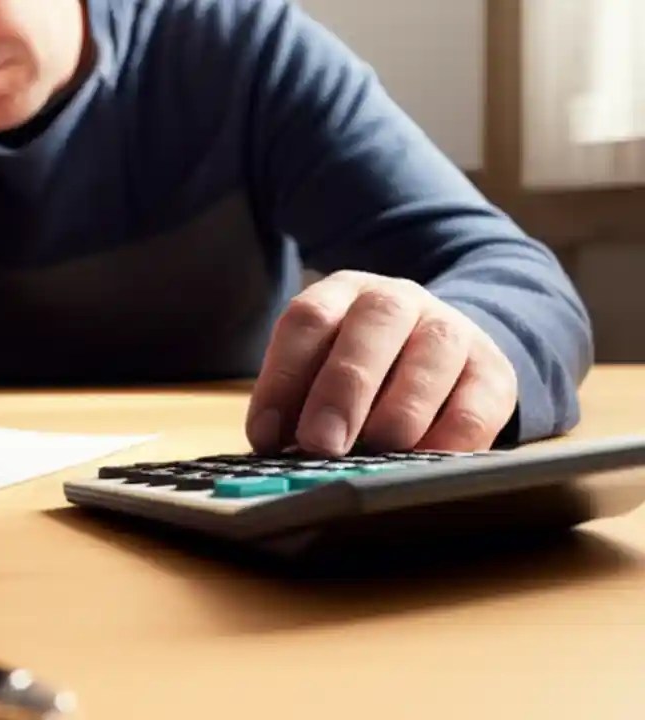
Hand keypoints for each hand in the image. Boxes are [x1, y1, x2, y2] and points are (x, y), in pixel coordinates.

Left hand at [245, 270, 518, 456]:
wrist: (440, 349)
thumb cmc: (361, 371)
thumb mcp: (319, 370)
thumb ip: (296, 401)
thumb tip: (276, 449)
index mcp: (342, 294)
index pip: (308, 319)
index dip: (283, 378)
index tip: (267, 435)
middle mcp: (397, 300)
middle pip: (373, 324)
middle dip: (343, 388)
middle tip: (321, 443)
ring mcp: (450, 329)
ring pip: (433, 353)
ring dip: (401, 408)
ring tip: (376, 451)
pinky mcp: (493, 371)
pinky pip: (477, 402)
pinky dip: (451, 436)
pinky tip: (423, 461)